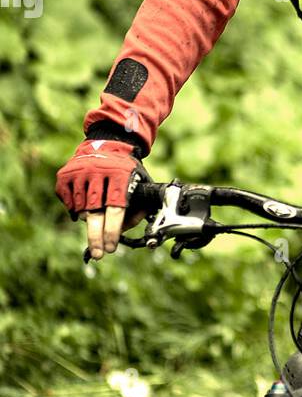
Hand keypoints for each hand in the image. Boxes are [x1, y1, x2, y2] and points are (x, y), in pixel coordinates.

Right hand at [55, 139, 147, 259]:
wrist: (108, 143)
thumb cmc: (127, 170)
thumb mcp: (141, 183)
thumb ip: (138, 207)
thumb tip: (124, 232)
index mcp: (119, 175)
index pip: (115, 209)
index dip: (112, 231)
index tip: (111, 248)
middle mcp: (98, 172)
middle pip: (95, 212)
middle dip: (96, 236)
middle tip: (98, 254)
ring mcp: (79, 172)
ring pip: (80, 207)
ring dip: (88, 221)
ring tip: (95, 223)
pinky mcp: (65, 174)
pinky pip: (67, 200)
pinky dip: (74, 209)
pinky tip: (83, 209)